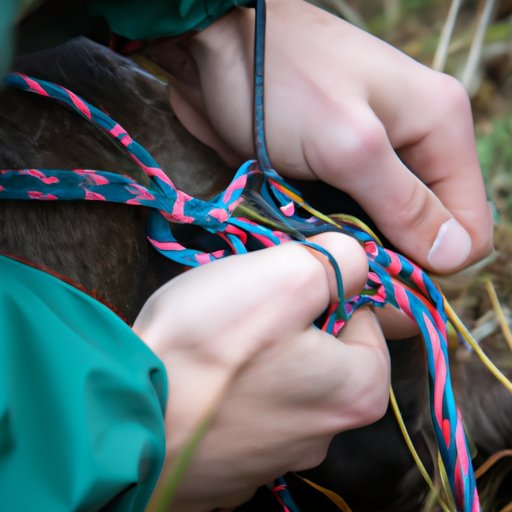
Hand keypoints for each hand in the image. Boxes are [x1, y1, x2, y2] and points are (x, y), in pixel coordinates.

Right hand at [133, 233, 388, 509]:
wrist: (125, 415)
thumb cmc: (211, 344)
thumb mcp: (288, 275)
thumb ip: (340, 259)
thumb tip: (353, 258)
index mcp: (358, 392)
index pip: (366, 318)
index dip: (327, 289)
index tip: (285, 285)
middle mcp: (327, 435)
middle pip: (323, 351)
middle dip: (290, 323)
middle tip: (245, 310)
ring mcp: (277, 458)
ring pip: (280, 380)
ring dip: (255, 357)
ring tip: (214, 344)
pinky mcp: (233, 467)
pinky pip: (244, 411)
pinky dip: (229, 391)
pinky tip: (198, 381)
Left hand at [148, 0, 492, 273]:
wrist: (216, 48)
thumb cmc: (279, 81)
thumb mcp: (349, 143)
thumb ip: (403, 201)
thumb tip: (453, 254)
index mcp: (440, 129)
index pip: (468, 227)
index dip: (430, 263)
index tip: (378, 275)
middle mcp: (414, 147)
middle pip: (425, 234)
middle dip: (389, 259)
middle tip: (341, 264)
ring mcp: (372, 160)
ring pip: (384, 231)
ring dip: (356, 249)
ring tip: (319, 250)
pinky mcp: (335, 170)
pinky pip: (349, 220)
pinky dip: (332, 235)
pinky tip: (307, 237)